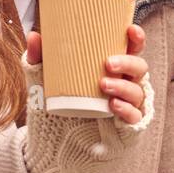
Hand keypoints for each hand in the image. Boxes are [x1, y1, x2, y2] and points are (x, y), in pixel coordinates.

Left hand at [27, 24, 149, 125]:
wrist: (53, 143)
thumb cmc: (56, 105)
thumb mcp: (44, 80)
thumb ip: (39, 58)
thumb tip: (34, 35)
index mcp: (111, 68)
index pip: (132, 49)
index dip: (136, 38)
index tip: (130, 29)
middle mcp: (123, 84)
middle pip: (139, 68)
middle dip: (128, 62)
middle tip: (108, 63)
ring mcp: (125, 105)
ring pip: (137, 91)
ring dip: (123, 87)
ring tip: (103, 85)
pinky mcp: (125, 126)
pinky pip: (134, 117)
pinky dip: (127, 110)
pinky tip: (113, 104)